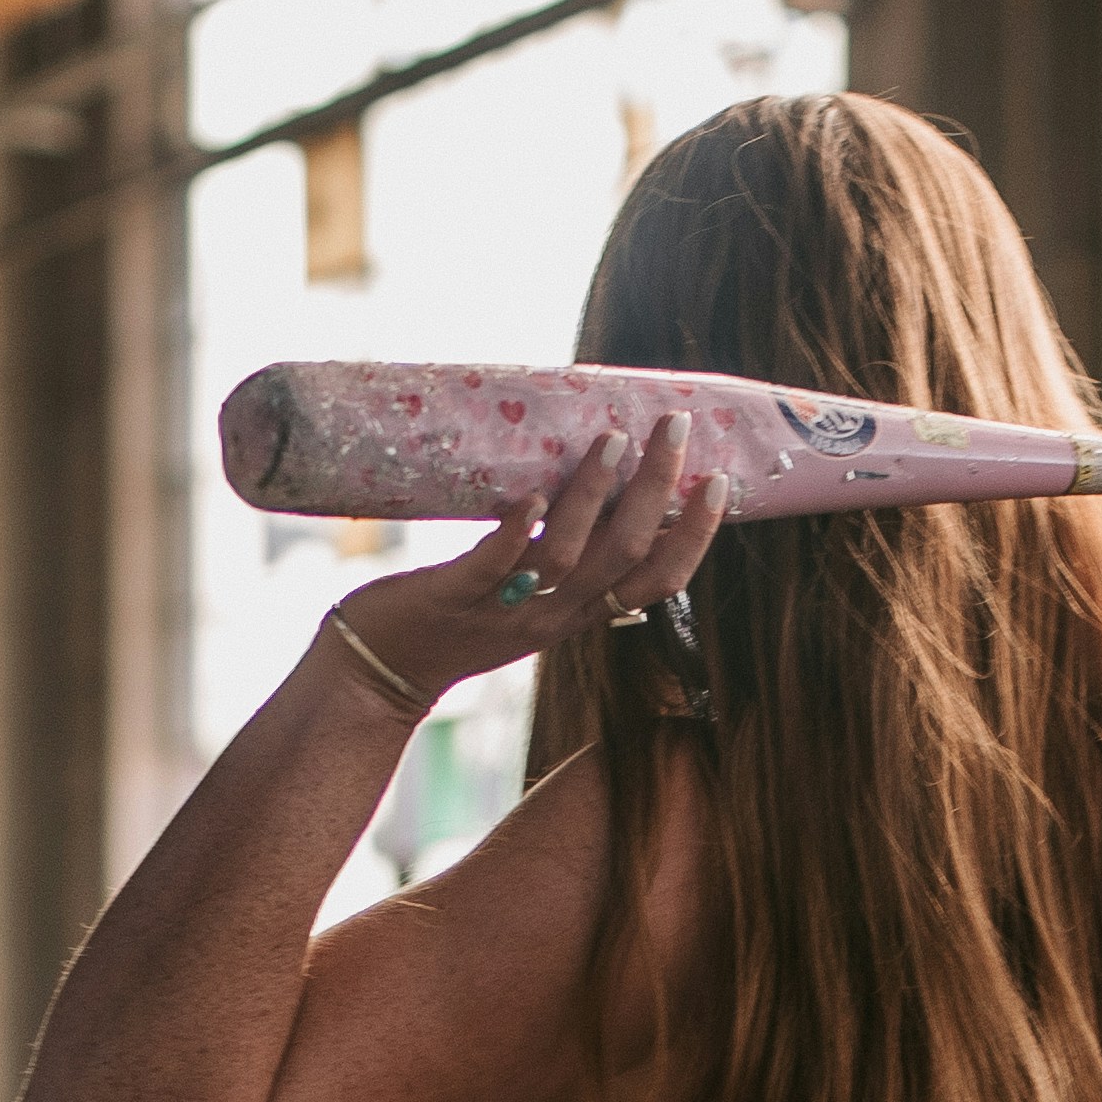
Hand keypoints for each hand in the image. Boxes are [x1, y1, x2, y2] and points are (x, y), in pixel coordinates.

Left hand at [313, 404, 729, 711]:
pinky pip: (493, 567)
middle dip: (656, 491)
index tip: (718, 481)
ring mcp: (504, 607)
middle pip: (624, 557)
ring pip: (566, 558)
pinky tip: (534, 497)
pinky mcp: (452, 597)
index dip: (694, 535)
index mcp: (577, 613)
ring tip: (612, 440)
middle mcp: (552, 614)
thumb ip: (566, 559)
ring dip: (593, 497)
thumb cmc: (457, 623)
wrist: (383, 672)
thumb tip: (604, 493)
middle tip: (676, 429)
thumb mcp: (528, 599)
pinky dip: (516, 532)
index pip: (657, 581)